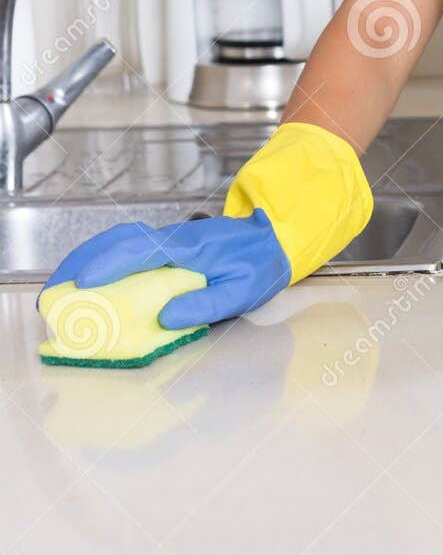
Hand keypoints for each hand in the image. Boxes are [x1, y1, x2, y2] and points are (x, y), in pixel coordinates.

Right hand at [38, 209, 290, 328]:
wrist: (273, 238)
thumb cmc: (258, 266)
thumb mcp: (241, 293)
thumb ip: (205, 305)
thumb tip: (165, 317)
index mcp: (189, 248)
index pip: (140, 250)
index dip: (109, 265)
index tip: (85, 283)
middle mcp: (172, 238)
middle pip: (119, 240)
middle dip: (83, 262)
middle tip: (56, 290)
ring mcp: (167, 239)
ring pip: (119, 240)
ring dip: (88, 259)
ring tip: (63, 286)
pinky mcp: (166, 245)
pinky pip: (127, 247)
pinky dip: (103, 259)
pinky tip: (91, 278)